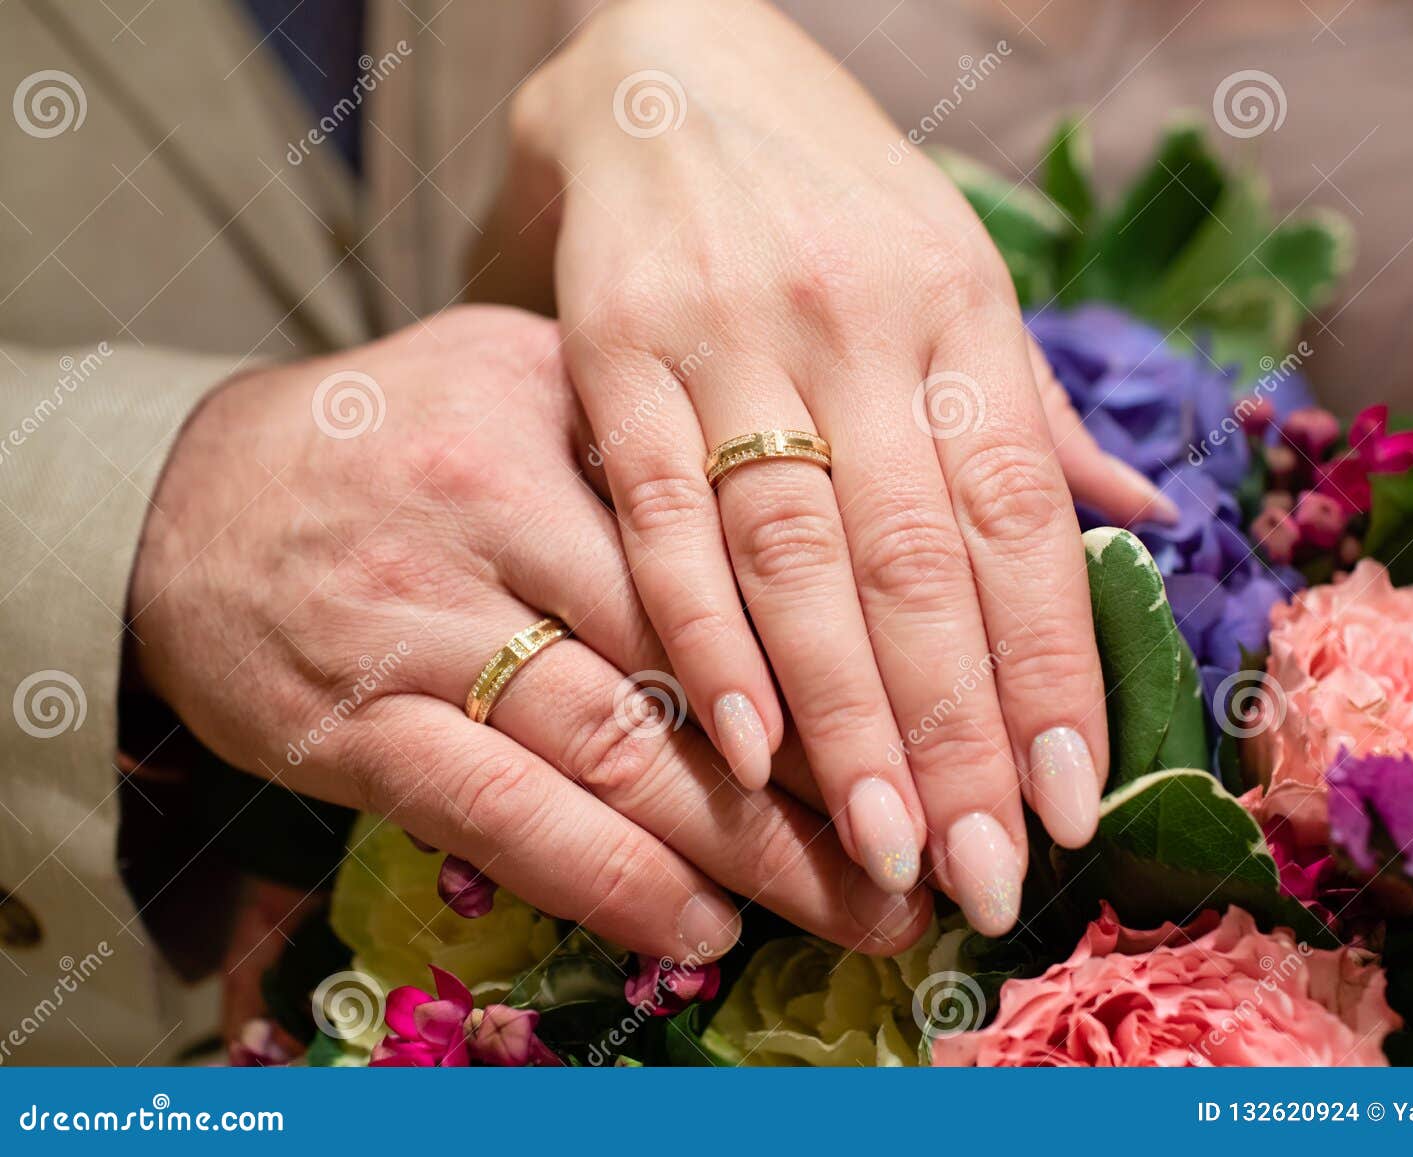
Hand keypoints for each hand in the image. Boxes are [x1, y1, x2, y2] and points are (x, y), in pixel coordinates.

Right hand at [128, 306, 929, 958]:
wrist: (186, 496)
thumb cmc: (400, 438)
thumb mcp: (530, 375)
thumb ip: (667, 432)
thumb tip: (845, 497)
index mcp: (564, 408)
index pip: (738, 533)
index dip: (858, 636)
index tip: (952, 714)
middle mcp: (493, 508)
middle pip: (702, 650)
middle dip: (835, 760)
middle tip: (940, 842)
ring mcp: (417, 623)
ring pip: (615, 745)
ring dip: (750, 844)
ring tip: (859, 907)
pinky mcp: (351, 729)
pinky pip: (497, 814)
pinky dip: (605, 875)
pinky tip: (698, 921)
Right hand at [472, 0, 1172, 934]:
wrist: (667, 64)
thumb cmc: (831, 193)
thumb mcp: (952, 271)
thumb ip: (1031, 409)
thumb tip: (1144, 518)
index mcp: (961, 309)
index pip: (1018, 519)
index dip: (1049, 668)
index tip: (1071, 805)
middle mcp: (857, 325)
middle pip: (917, 562)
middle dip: (956, 735)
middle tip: (982, 878)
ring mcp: (730, 340)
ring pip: (798, 558)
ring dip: (844, 721)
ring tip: (885, 853)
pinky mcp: (613, 356)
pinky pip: (664, 518)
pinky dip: (706, 639)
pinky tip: (745, 751)